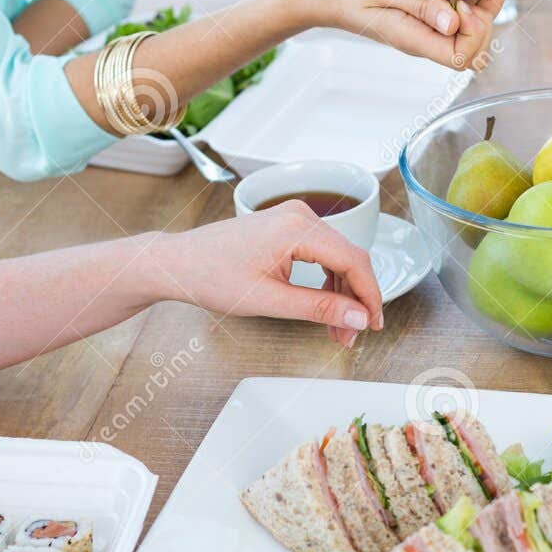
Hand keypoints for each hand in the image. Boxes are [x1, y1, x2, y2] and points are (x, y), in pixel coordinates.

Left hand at [151, 202, 385, 348]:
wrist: (178, 264)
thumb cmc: (211, 276)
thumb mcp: (269, 301)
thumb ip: (319, 308)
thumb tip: (359, 317)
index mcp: (297, 228)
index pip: (354, 261)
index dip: (370, 296)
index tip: (374, 324)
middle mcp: (300, 215)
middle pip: (350, 259)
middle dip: (355, 300)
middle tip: (351, 335)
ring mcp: (294, 218)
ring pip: (338, 258)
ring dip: (342, 294)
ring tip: (336, 329)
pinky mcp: (287, 226)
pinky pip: (322, 253)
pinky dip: (327, 281)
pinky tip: (325, 306)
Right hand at [313, 0, 527, 72]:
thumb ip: (420, 6)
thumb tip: (456, 22)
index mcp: (415, 41)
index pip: (462, 54)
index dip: (475, 31)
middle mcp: (426, 40)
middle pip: (474, 42)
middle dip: (491, 10)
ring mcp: (427, 29)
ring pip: (470, 24)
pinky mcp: (425, 15)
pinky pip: (457, 9)